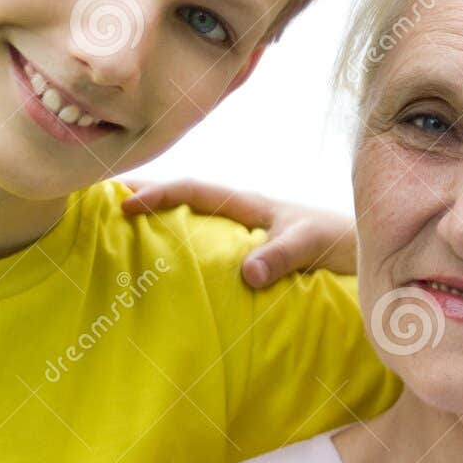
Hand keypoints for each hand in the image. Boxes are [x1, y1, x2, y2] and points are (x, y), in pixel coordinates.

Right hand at [120, 177, 357, 286]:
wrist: (368, 253)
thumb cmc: (342, 241)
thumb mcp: (314, 244)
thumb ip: (284, 255)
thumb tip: (247, 272)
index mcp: (252, 205)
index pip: (195, 190)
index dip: (159, 192)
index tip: (124, 202)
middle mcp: (243, 215)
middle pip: (183, 199)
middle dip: (142, 195)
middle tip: (93, 200)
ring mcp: (244, 234)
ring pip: (191, 222)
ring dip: (156, 222)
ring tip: (111, 231)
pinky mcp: (250, 254)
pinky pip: (205, 246)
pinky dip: (178, 247)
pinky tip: (159, 266)